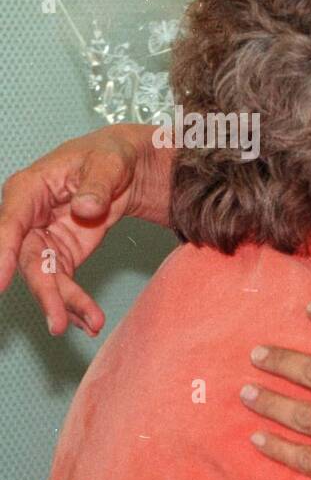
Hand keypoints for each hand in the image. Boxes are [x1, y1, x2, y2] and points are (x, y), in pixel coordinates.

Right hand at [0, 122, 164, 334]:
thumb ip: (97, 184)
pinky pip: (64, 281)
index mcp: (28, 190)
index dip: (1, 254)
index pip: (8, 225)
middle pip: (27, 260)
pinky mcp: (62, 253)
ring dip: (65, 304)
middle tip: (58, 322)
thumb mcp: (108, 162)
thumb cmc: (109, 156)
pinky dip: (77, 302)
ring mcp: (43, 238)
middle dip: (44, 292)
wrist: (128, 167)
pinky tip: (91, 322)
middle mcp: (27, 218)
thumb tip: (85, 208)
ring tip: (91, 324)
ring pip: (46, 276)